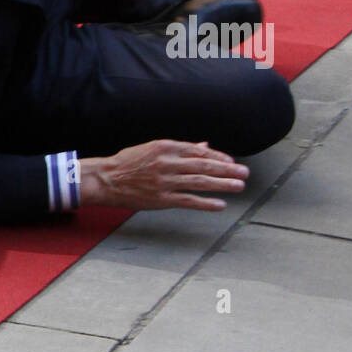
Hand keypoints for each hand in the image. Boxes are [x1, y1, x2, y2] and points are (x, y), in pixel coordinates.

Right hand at [77, 139, 248, 211]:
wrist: (107, 178)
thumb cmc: (130, 162)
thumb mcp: (154, 148)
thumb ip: (181, 149)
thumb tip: (204, 146)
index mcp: (166, 147)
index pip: (199, 151)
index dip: (218, 157)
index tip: (232, 162)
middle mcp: (167, 162)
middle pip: (204, 166)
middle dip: (227, 170)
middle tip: (244, 173)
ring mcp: (165, 181)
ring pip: (200, 182)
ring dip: (222, 185)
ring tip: (238, 186)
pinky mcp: (162, 199)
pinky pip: (189, 201)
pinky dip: (206, 203)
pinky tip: (220, 204)